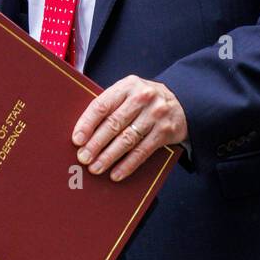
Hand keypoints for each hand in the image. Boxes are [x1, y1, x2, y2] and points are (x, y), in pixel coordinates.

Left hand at [71, 75, 187, 181]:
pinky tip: (116, 174)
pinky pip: (143, 151)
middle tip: (83, 158)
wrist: (182, 102)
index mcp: (127, 86)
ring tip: (96, 168)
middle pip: (114, 123)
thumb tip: (83, 133)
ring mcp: (156, 114)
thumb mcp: (128, 93)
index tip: (77, 139)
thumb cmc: (144, 101)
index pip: (102, 105)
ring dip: (109, 156)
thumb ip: (110, 106)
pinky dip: (128, 165)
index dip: (87, 123)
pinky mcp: (165, 131)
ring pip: (127, 139)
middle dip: (96, 143)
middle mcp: (142, 97)